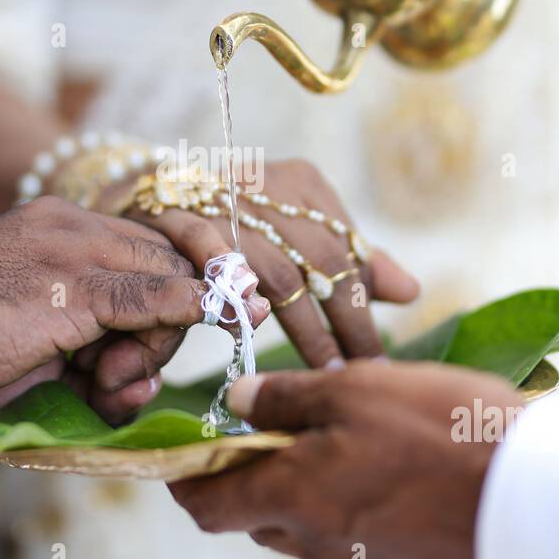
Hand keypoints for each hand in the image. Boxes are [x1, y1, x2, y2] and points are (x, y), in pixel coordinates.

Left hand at [0, 196, 268, 421]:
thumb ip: (149, 295)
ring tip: (103, 389)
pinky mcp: (63, 357)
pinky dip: (114, 394)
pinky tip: (101, 402)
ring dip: (133, 374)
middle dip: (152, 342)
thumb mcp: (71, 295)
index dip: (202, 291)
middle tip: (118, 370)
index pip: (171, 260)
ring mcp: (74, 315)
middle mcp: (85, 268)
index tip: (241, 318)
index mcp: (86, 232)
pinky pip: (114, 374)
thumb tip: (228, 294)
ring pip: (140, 345)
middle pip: (162, 306)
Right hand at [120, 159, 417, 368]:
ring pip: (278, 269)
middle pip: (322, 260)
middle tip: (362, 373)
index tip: (378, 355)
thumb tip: (409, 291)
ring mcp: (222, 200)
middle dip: (346, 323)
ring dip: (305, 327)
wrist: (149, 196)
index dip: (365, 304)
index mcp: (303, 185)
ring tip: (326, 371)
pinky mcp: (177, 217)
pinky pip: (215, 263)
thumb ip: (349, 261)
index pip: (350, 247)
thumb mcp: (295, 234)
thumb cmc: (232, 227)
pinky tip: (251, 335)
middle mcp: (268, 185)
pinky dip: (233, 299)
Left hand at [172, 360, 523, 558]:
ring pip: (319, 536)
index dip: (187, 483)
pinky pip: (372, 554)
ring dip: (321, 499)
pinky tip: (409, 487)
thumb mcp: (358, 389)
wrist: (538, 503)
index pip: (210, 508)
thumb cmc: (441, 433)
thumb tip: (237, 402)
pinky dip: (372, 522)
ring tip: (361, 449)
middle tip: (288, 432)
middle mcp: (321, 549)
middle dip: (263, 480)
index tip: (183, 460)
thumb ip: (287, 397)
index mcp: (293, 500)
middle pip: (265, 519)